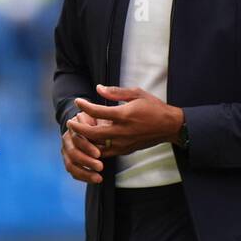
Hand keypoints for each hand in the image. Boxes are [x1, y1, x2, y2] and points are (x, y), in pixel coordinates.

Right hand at [60, 110, 110, 183]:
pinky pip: (73, 172)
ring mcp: (66, 151)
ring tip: (99, 178)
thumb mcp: (100, 119)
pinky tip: (95, 180)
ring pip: (71, 165)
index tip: (99, 154)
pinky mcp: (69, 161)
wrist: (91, 125)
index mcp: (73, 128)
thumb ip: (99, 125)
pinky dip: (83, 177)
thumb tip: (103, 135)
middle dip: (87, 161)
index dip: (87, 147)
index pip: (77, 138)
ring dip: (84, 173)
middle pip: (73, 153)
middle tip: (101, 167)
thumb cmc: (98, 122)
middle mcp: (67, 140)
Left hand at [68, 85, 183, 158]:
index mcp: (125, 115)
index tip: (78, 101)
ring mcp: (123, 143)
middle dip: (78, 128)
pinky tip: (90, 141)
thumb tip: (98, 88)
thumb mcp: (137, 93)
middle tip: (70, 121)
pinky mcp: (126, 150)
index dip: (84, 106)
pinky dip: (95, 148)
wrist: (169, 126)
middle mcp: (122, 131)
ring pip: (97, 146)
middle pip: (92, 133)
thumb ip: (116, 92)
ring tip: (78, 132)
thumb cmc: (154, 107)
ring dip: (85, 140)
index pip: (97, 112)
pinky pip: (106, 152)